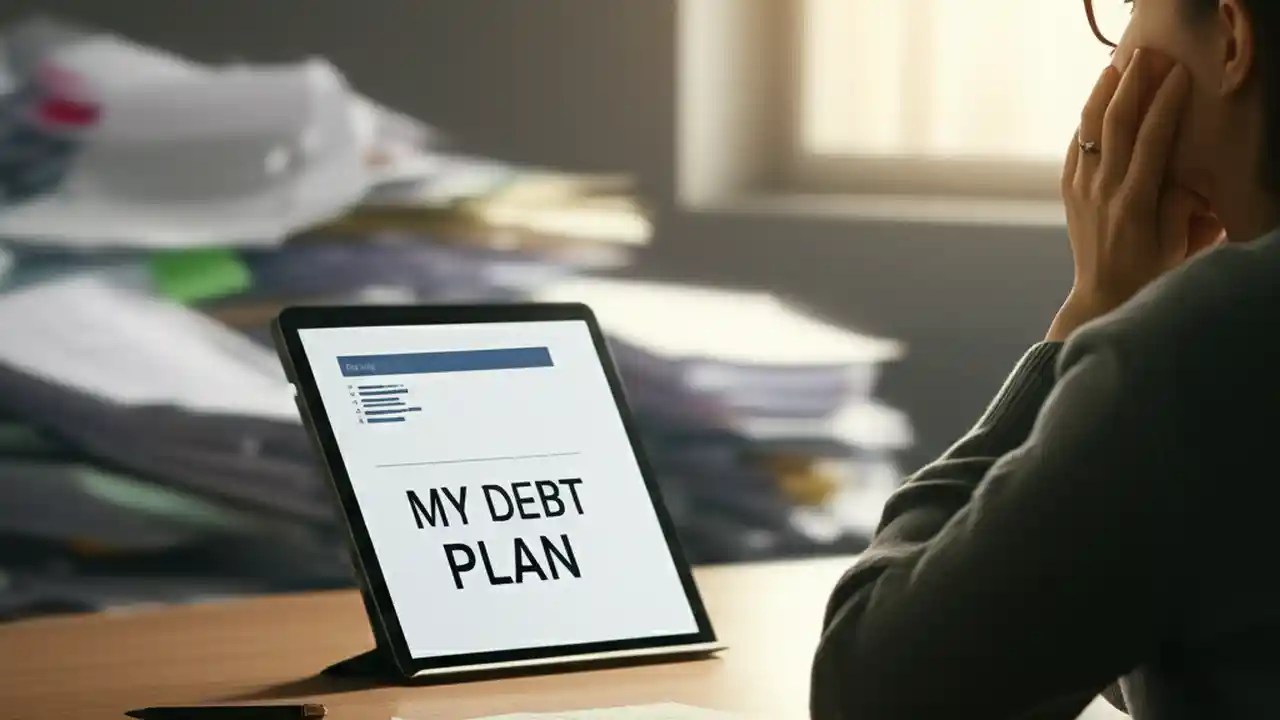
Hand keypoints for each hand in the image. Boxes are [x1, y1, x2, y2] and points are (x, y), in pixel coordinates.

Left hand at [1048, 49, 1224, 342]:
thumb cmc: (1150, 270)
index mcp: (1133, 201)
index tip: (1178, 75)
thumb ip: (1180, 200)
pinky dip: (1086, 124)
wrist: (1103, 296)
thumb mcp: (1175, 238)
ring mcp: (1081, 191)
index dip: (1165, 104)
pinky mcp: (1069, 193)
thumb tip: (1181, 167)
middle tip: (1144, 58)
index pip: (1151, 140)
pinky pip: (1075, 149)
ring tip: (1114, 69)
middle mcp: (1102, 191)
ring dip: (1102, 96)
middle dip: (1130, 86)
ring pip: (1088, 132)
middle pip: (1114, 126)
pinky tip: (1095, 108)